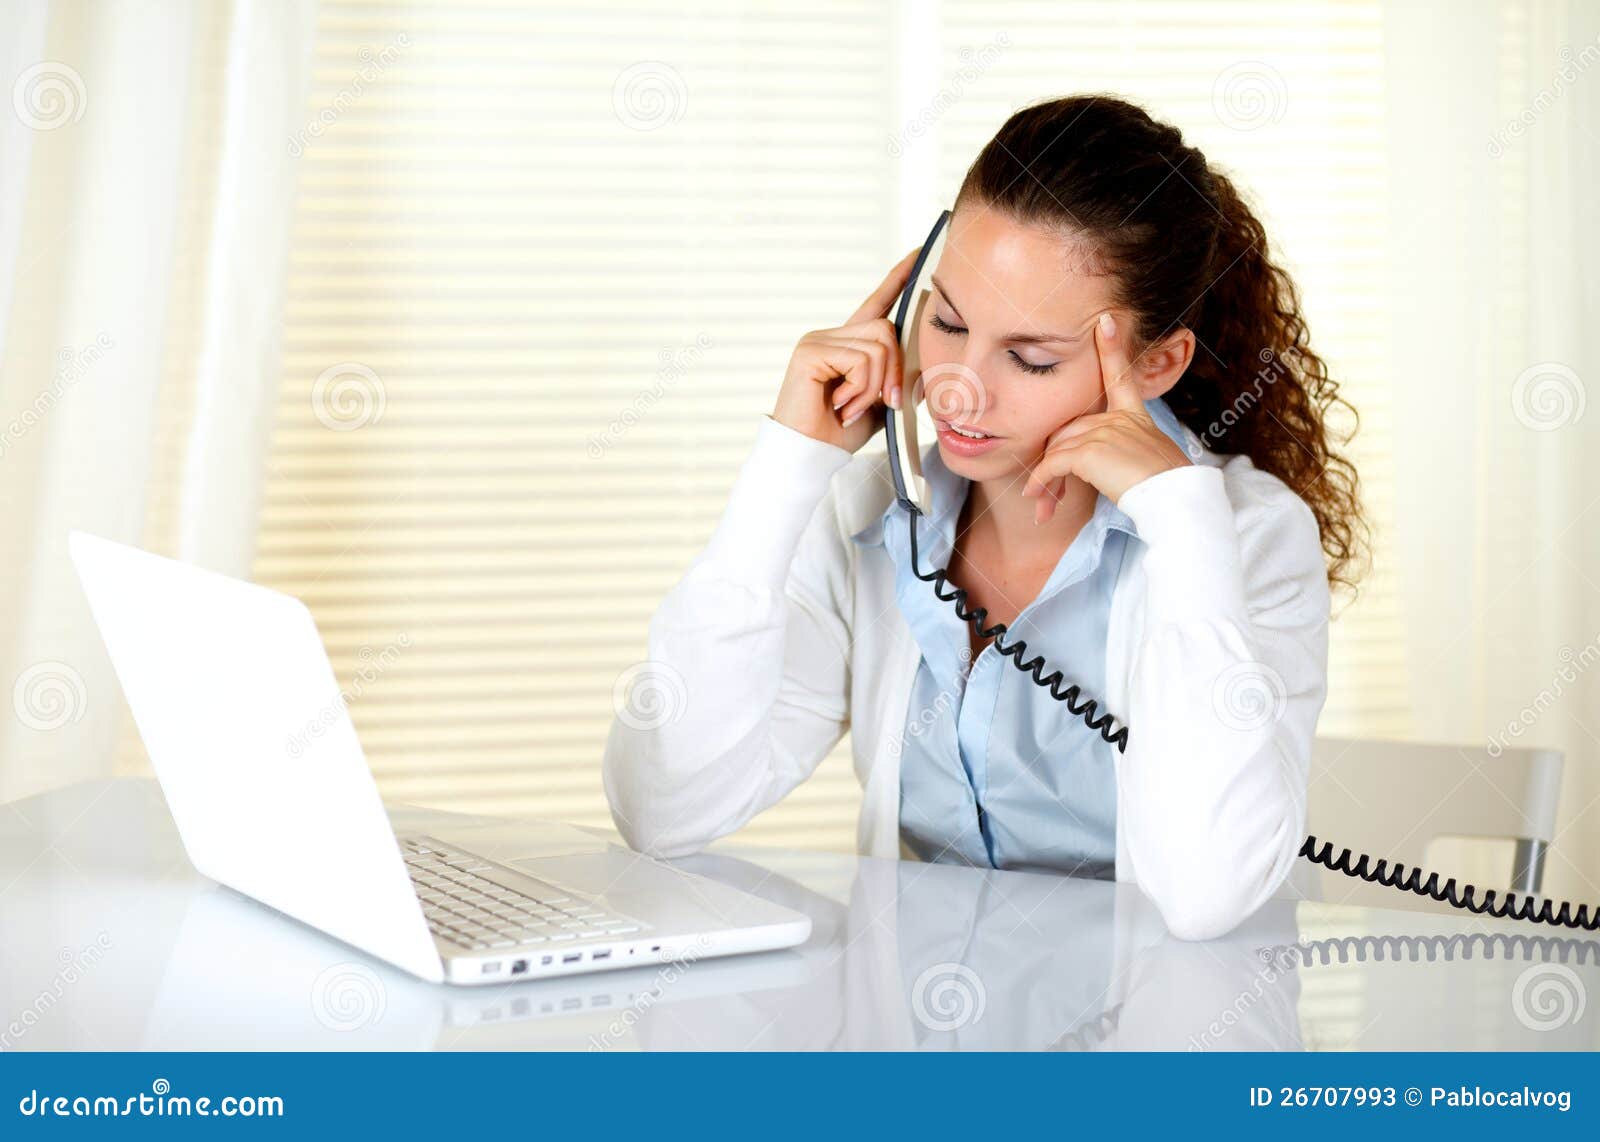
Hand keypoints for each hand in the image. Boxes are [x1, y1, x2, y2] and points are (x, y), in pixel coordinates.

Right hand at [770, 247, 918, 454]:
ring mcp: (817, 341)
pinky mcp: (810, 352)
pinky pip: (859, 360)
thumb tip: (923, 361)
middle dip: (895, 371)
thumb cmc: (840, 432)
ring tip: (853, 407)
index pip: (876, 303)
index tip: (917, 254)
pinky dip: (860, 388)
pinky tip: (841, 404)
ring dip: (875, 386)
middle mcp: (830, 335)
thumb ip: (897, 376)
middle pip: (887, 330)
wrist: (810, 454)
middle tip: (885, 402)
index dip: (897, 279)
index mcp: (847, 344)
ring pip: (877, 347)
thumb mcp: (880, 401)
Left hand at [1023, 312, 1191, 522]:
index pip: (1120, 376)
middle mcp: (1118, 419)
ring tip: (1039, 502)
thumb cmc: (1166, 488)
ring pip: (1058, 450)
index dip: (1113, 349)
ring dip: (1044, 478)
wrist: (1173, 499)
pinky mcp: (1089, 451)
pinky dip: (1041, 481)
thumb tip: (1099, 462)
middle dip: (1053, 460)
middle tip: (1042, 491)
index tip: (1106, 321)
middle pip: (1070, 430)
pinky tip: (1037, 497)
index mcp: (1135, 416)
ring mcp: (1103, 431)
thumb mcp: (1149, 460)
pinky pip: (1052, 464)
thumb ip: (1122, 450)